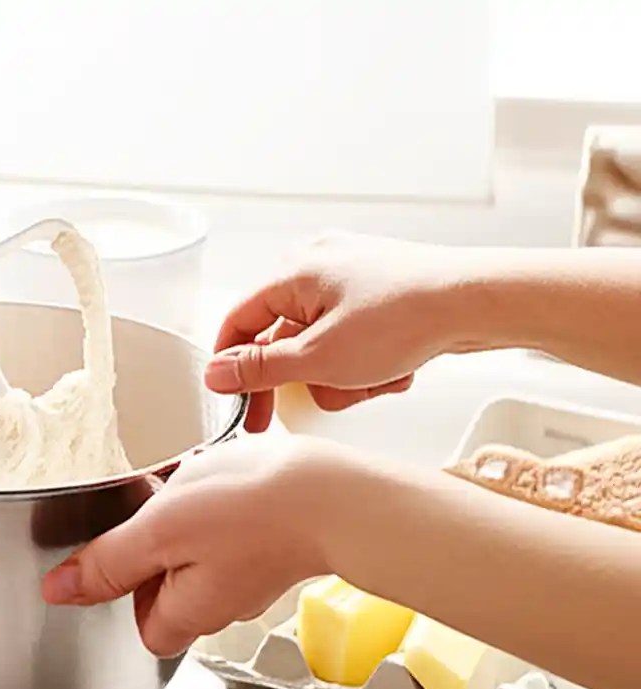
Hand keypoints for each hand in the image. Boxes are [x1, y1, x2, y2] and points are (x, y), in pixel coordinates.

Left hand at [40, 434, 376, 657]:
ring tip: (195, 487)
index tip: (124, 546)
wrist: (337, 490)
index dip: (124, 586)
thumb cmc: (255, 508)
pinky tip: (226, 480)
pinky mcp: (274, 543)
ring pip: (199, 555)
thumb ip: (108, 561)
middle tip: (161, 507)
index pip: (142, 625)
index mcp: (190, 611)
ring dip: (187, 519)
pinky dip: (221, 506)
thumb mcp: (159, 531)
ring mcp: (253, 573)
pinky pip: (230, 531)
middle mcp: (224, 603)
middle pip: (168, 589)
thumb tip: (59, 590)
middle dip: (157, 545)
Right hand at [206, 233, 475, 431]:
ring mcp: (352, 276)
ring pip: (322, 344)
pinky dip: (367, 362)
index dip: (233, 366)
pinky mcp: (381, 291)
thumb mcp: (319, 358)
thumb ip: (260, 369)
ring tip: (372, 383)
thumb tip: (216, 372)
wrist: (479, 300)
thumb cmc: (404, 318)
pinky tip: (395, 369)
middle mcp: (317, 265)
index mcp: (291, 272)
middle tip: (292, 415)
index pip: (238, 322)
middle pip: (283, 338)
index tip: (237, 402)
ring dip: (341, 375)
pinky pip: (353, 337)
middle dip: (302, 378)